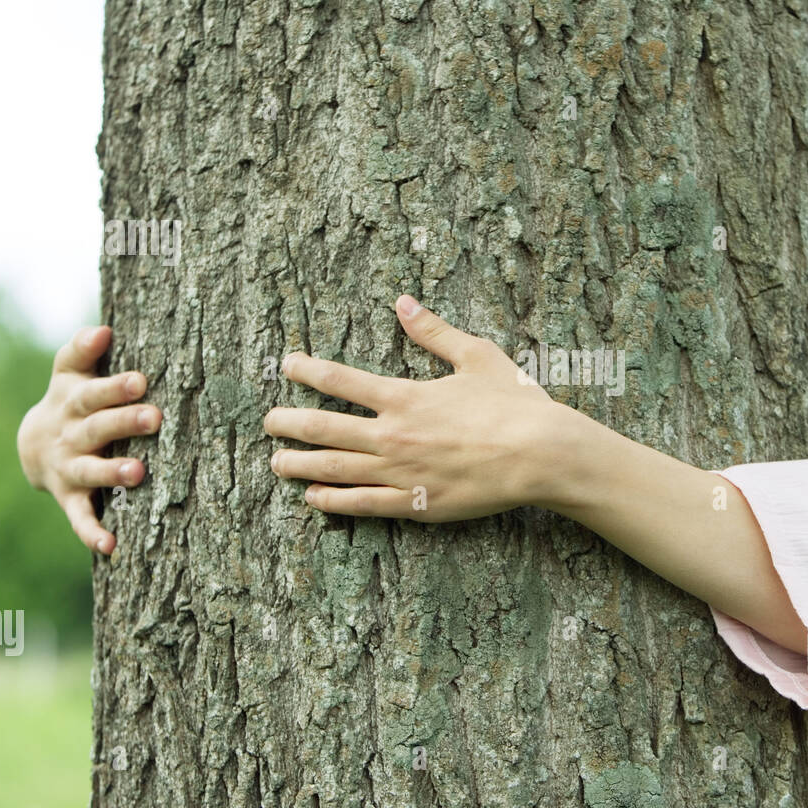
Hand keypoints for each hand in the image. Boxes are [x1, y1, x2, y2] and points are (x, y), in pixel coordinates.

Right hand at [16, 325, 162, 553]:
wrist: (34, 444)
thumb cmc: (72, 399)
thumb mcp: (70, 372)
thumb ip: (82, 350)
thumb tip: (102, 330)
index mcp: (73, 401)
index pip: (92, 391)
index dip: (114, 386)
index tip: (142, 379)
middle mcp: (70, 435)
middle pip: (96, 427)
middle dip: (124, 422)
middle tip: (154, 416)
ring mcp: (68, 468)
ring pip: (89, 471)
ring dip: (112, 472)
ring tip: (139, 473)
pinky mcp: (69, 498)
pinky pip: (80, 518)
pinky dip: (92, 533)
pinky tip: (111, 546)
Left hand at [264, 295, 560, 521]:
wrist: (539, 455)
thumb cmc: (514, 404)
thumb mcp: (477, 356)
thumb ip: (434, 332)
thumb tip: (403, 303)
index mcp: (404, 396)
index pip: (340, 380)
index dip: (307, 371)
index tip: (286, 365)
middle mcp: (392, 435)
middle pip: (324, 428)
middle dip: (289, 423)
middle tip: (268, 421)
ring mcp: (400, 473)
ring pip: (334, 469)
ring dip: (300, 465)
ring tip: (276, 463)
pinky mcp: (415, 504)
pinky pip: (363, 504)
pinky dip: (333, 501)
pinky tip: (313, 499)